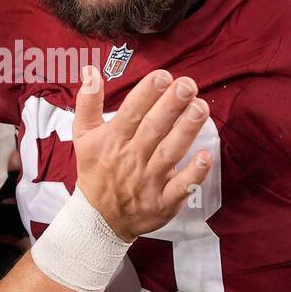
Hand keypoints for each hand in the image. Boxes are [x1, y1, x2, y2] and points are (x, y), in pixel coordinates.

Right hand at [72, 66, 211, 241]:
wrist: (98, 220)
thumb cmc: (95, 171)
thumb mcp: (83, 136)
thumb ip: (88, 103)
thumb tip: (90, 71)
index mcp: (113, 140)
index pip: (131, 113)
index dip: (147, 94)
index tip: (163, 76)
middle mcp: (131, 158)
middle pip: (153, 129)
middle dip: (171, 106)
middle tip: (188, 85)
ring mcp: (148, 181)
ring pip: (169, 153)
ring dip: (186, 131)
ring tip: (201, 108)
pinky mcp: (163, 202)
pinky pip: (180, 187)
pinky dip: (194, 173)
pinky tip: (207, 156)